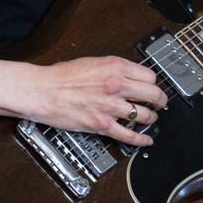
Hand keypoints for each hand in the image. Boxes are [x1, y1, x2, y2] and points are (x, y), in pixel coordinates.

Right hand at [25, 57, 166, 147]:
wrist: (42, 91)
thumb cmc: (62, 76)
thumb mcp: (94, 62)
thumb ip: (116, 69)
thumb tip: (132, 77)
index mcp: (116, 67)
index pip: (150, 76)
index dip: (153, 83)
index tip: (152, 87)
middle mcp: (117, 86)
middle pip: (153, 95)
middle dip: (160, 101)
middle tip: (160, 103)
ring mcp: (110, 107)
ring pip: (144, 115)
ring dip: (151, 118)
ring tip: (151, 118)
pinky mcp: (102, 125)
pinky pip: (128, 135)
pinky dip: (141, 139)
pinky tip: (146, 140)